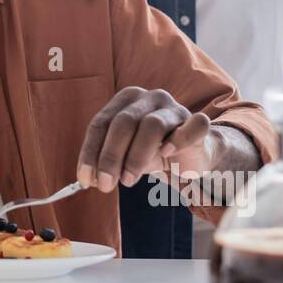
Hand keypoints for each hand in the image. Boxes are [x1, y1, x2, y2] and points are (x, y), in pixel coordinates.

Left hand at [77, 87, 210, 190]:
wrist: (189, 156)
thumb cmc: (151, 152)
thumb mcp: (125, 156)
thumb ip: (107, 162)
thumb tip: (90, 179)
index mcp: (126, 100)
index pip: (101, 122)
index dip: (91, 151)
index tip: (85, 179)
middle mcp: (150, 98)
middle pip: (124, 122)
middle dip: (111, 156)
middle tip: (105, 184)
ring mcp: (175, 108)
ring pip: (152, 125)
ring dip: (136, 156)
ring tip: (128, 180)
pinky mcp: (197, 123)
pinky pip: (192, 126)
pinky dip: (179, 140)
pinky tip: (166, 153)